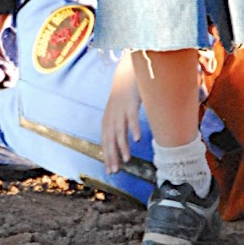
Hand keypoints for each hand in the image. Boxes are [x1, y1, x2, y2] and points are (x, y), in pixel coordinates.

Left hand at [102, 53, 142, 173]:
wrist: (126, 73)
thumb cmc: (124, 96)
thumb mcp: (119, 112)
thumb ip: (120, 126)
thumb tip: (124, 141)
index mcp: (108, 121)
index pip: (106, 143)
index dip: (108, 157)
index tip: (111, 171)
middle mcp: (111, 117)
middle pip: (110, 140)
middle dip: (112, 156)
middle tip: (115, 171)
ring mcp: (120, 111)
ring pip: (120, 131)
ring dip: (123, 146)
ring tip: (127, 159)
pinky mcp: (130, 104)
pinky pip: (132, 118)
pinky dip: (134, 129)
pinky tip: (137, 139)